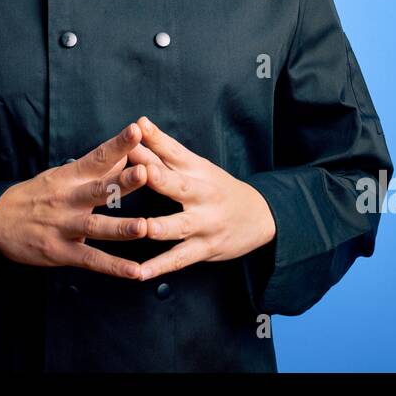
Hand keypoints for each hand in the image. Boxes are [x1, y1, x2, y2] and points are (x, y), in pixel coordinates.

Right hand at [0, 122, 152, 278]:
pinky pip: (90, 259)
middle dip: (122, 182)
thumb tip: (124, 156)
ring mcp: (63, 226)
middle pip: (98, 189)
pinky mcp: (60, 252)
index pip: (96, 157)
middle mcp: (67, 199)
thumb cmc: (34, 196)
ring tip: (144, 227)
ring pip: (95, 226)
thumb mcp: (60, 175)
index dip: (117, 144)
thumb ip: (94, 168)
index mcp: (68, 177)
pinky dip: (112, 267)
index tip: (136, 130)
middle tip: (145, 173)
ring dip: (120, 228)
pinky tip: (134, 271)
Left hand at [125, 115, 275, 281]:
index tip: (136, 129)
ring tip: (144, 228)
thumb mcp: (196, 166)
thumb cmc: (217, 187)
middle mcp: (203, 195)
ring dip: (162, 227)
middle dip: (161, 179)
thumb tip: (140, 123)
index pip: (175, 152)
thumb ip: (164, 148)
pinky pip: (180, 260)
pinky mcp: (204, 249)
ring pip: (181, 227)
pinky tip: (139, 273)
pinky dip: (160, 267)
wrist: (259, 216)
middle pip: (180, 186)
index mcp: (198, 170)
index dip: (156, 141)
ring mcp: (205, 224)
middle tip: (143, 173)